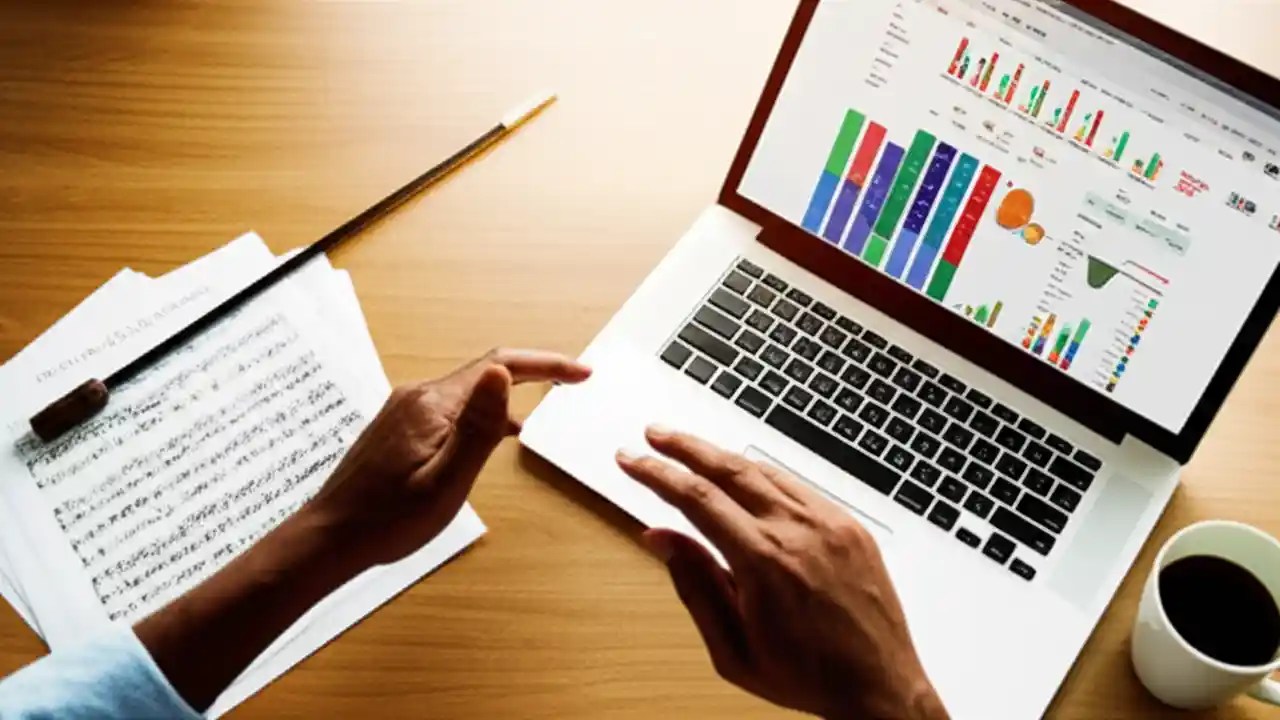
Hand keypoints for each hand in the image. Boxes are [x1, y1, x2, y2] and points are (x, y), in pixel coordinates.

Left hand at [307, 348, 590, 569]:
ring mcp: (405, 410)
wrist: (329, 538)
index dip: (546, 366)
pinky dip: (482, 413)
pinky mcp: (399, 427)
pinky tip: (493, 436)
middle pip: (486, 373)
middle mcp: (418, 397)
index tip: (581, 373)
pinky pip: (450, 408)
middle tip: (572, 383)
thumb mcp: (445, 481)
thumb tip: (504, 374)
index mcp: (433, 404)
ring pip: (468, 391)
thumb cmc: (387, 520)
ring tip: (543, 409)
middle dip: (534, 374)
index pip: (500, 366)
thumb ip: (478, 427)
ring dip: (508, 396)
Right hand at [616, 427, 946, 719]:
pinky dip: (764, 475)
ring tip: (692, 450)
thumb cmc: (808, 676)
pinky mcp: (850, 526)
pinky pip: (798, 486)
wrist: (879, 687)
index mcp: (763, 562)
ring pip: (764, 471)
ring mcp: (829, 524)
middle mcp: (798, 532)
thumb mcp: (732, 648)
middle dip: (684, 446)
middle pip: (728, 469)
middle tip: (654, 435)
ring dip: (722, 457)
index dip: (657, 473)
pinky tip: (746, 476)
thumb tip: (661, 538)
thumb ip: (694, 587)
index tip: (632, 461)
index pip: (696, 498)